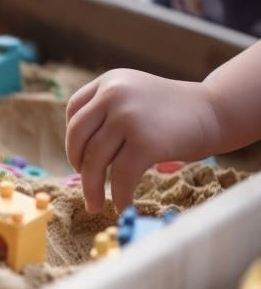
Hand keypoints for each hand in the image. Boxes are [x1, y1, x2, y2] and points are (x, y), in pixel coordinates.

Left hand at [65, 69, 219, 212]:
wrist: (216, 111)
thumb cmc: (173, 112)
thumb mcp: (134, 97)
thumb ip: (107, 113)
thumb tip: (78, 156)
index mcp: (109, 82)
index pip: (74, 111)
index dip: (72, 139)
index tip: (79, 159)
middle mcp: (114, 94)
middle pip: (78, 137)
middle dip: (78, 166)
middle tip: (86, 186)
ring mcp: (128, 117)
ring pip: (95, 159)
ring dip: (92, 188)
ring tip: (95, 205)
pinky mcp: (145, 142)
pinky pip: (121, 176)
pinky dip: (119, 196)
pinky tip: (122, 206)